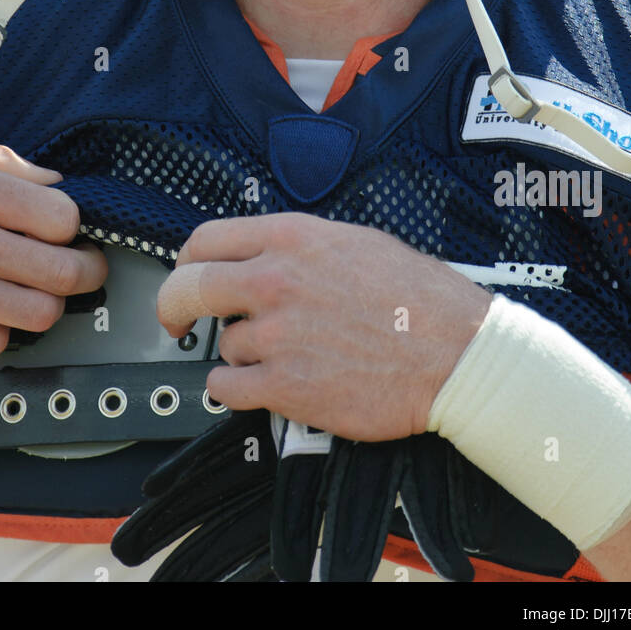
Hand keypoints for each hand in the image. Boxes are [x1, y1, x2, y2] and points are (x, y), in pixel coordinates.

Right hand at [0, 125, 106, 354]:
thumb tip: (50, 180)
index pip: (61, 217)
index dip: (75, 225)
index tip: (72, 230)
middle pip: (60, 272)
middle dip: (85, 272)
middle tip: (84, 270)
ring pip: (34, 314)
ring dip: (46, 306)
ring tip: (40, 294)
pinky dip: (0, 332)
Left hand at [158, 213, 490, 440]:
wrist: (456, 354)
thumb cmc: (420, 299)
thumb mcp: (356, 242)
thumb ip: (300, 247)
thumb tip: (265, 255)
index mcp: (292, 239)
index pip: (205, 239)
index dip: (186, 260)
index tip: (185, 275)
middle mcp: (276, 281)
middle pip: (188, 288)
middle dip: (174, 307)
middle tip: (175, 320)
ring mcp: (277, 334)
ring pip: (222, 344)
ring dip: (241, 353)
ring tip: (284, 355)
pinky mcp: (284, 386)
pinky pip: (227, 388)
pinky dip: (236, 390)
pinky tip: (262, 384)